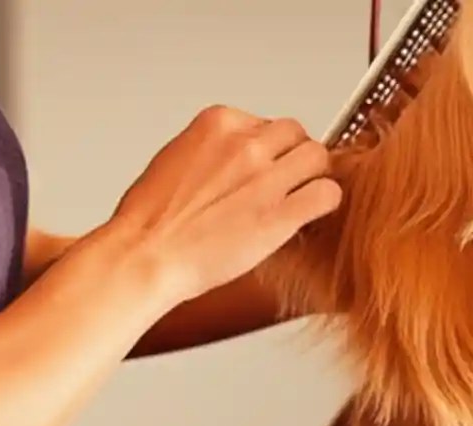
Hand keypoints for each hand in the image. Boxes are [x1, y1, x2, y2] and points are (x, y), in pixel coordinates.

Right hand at [106, 105, 340, 303]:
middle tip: (290, 181)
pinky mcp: (280, 215)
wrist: (145, 255)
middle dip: (296, 157)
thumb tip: (236, 156)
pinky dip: (326, 203)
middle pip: (298, 134)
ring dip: (314, 177)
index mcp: (219, 124)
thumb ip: (214, 149)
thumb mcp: (178, 158)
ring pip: (318, 158)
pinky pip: (327, 194)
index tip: (267, 166)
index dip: (272, 148)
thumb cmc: (152, 220)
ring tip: (302, 197)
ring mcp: (265, 178)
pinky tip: (311, 215)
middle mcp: (245, 144)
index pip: (268, 122)